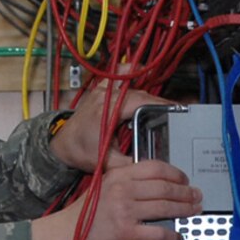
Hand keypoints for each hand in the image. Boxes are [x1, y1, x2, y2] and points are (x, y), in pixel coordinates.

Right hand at [31, 160, 201, 239]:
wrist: (66, 233)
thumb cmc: (86, 212)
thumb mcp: (105, 186)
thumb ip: (127, 181)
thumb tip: (157, 183)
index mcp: (119, 175)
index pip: (155, 167)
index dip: (175, 173)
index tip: (185, 179)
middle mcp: (123, 189)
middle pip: (164, 187)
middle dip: (185, 192)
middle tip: (196, 196)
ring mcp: (125, 211)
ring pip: (165, 207)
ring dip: (184, 210)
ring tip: (194, 211)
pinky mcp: (126, 232)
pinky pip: (157, 233)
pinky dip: (171, 235)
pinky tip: (177, 236)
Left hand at [49, 78, 175, 173]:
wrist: (63, 145)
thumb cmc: (81, 151)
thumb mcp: (107, 163)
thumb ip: (129, 165)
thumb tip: (151, 167)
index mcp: (107, 110)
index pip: (139, 101)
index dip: (160, 104)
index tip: (175, 109)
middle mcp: (105, 95)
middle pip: (140, 93)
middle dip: (158, 103)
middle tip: (175, 113)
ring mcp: (102, 89)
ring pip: (133, 85)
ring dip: (148, 94)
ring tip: (163, 106)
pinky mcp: (101, 89)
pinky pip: (118, 73)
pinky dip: (131, 71)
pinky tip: (143, 73)